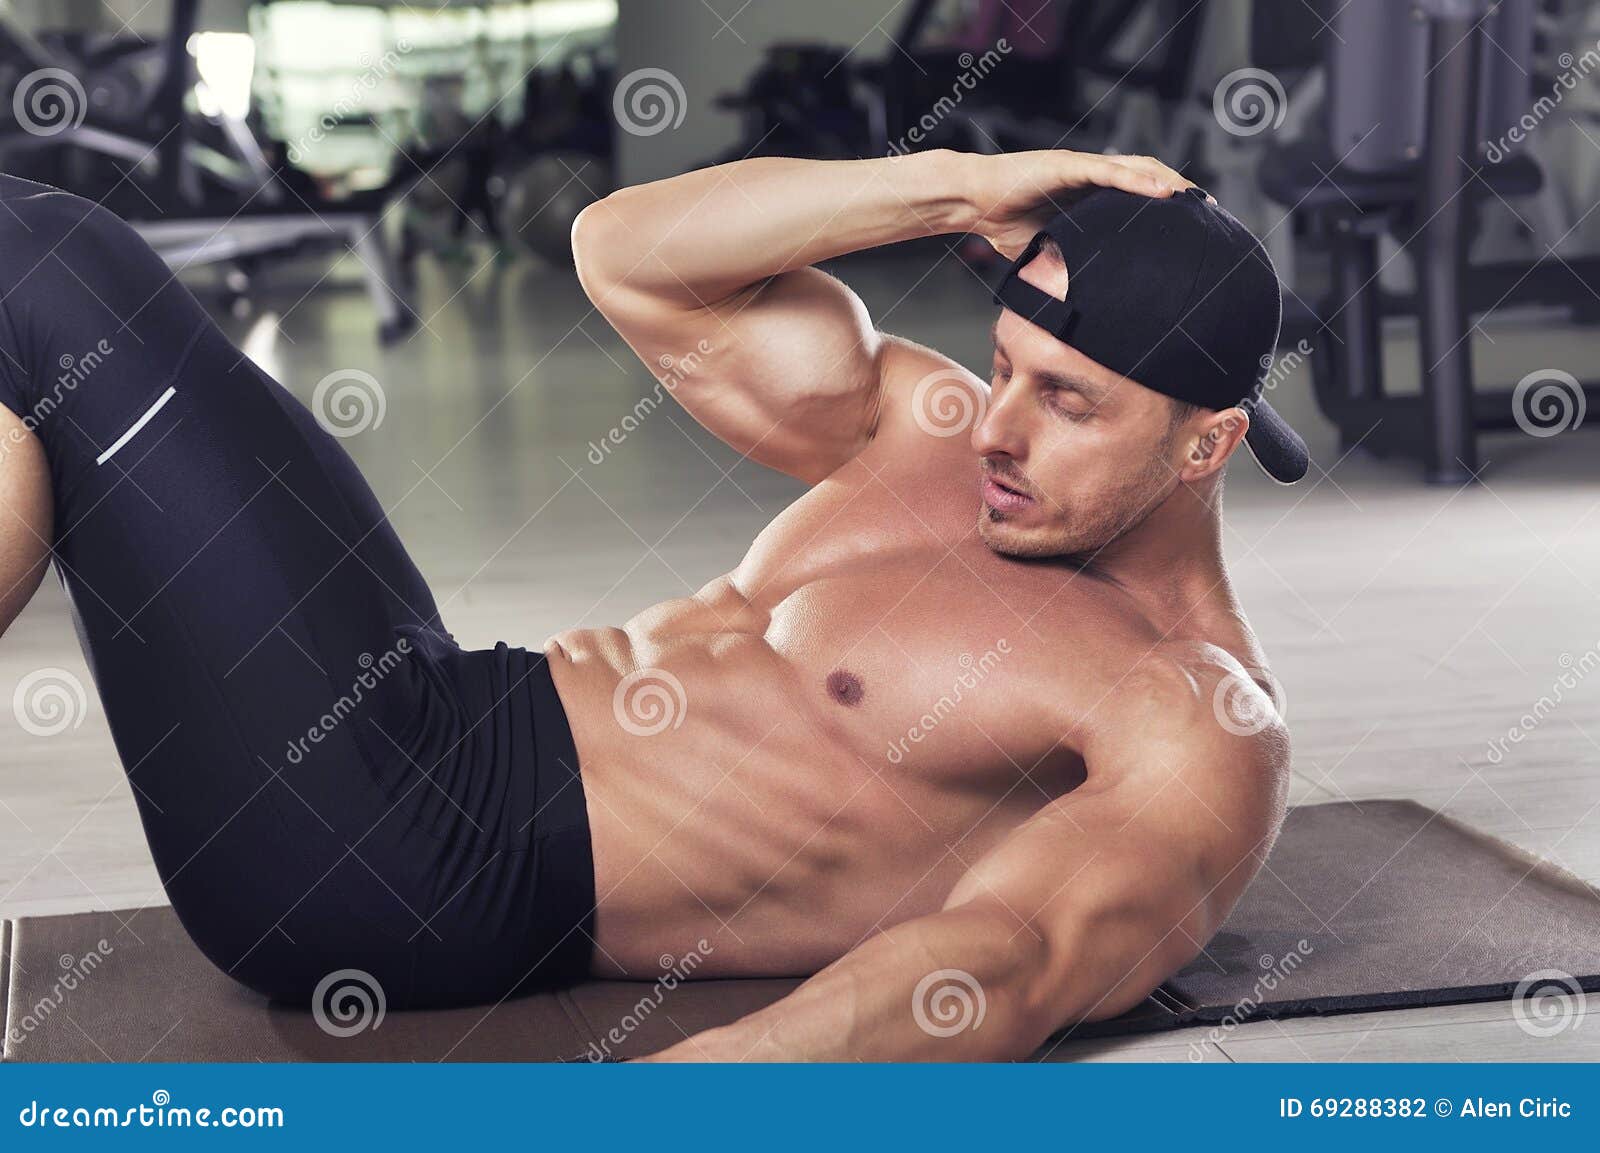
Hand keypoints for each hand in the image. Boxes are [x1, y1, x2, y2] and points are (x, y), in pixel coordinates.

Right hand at [955, 150, 1203, 259]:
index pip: (1140, 199)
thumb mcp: (1048, 254)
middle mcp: (1093, 179)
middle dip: (1183, 195)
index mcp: (1092, 198)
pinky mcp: (1068, 165)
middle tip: (1211, 213)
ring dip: (1170, 183)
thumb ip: (1068, 269)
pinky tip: (1163, 190)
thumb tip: (1083, 307)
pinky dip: (1138, 180)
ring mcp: (1083, 169)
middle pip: (1149, 180)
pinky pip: (1110, 171)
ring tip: (1197, 199)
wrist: (974, 203)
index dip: (1170, 210)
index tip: (1196, 228)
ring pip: (1138, 170)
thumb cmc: (1005, 226)